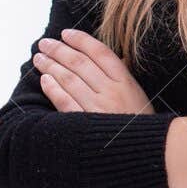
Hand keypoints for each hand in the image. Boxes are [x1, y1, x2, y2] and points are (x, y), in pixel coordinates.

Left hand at [33, 28, 151, 113]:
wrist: (147, 154)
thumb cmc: (141, 124)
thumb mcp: (139, 96)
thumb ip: (123, 77)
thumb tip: (110, 57)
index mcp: (127, 82)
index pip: (100, 53)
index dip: (81, 40)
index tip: (66, 33)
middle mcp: (112, 92)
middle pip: (80, 63)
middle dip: (59, 50)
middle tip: (44, 43)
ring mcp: (98, 108)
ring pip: (69, 80)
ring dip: (51, 66)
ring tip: (39, 58)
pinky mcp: (85, 124)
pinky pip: (65, 102)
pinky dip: (53, 89)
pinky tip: (44, 80)